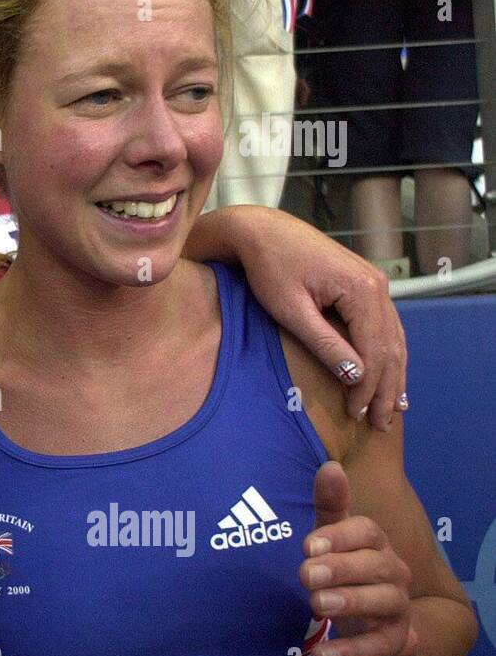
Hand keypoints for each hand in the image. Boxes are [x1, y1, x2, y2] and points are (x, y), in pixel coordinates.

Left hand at [229, 206, 406, 431]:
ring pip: (393, 338)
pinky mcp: (364, 284)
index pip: (374, 351)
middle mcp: (377, 285)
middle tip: (380, 424)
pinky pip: (384, 326)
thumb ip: (324, 343)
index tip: (358, 415)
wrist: (262, 231)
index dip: (368, 387)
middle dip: (386, 388)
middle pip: (390, 347)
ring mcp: (374, 283)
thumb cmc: (269, 268)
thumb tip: (355, 376)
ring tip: (390, 409)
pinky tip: (387, 374)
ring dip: (391, 375)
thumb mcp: (291, 310)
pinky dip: (386, 353)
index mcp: (362, 290)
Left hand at [300, 462, 416, 655]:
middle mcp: (393, 573)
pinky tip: (320, 654)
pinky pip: (376, 648)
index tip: (307, 546)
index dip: (338, 537)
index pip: (366, 531)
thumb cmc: (347, 569)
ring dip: (350, 603)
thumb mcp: (333, 538)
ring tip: (316, 605)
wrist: (380, 624)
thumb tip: (330, 467)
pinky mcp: (394, 642)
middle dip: (341, 569)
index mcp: (375, 543)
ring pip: (383, 603)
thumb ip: (329, 506)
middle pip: (375, 566)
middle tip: (305, 574)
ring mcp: (397, 608)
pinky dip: (349, 652)